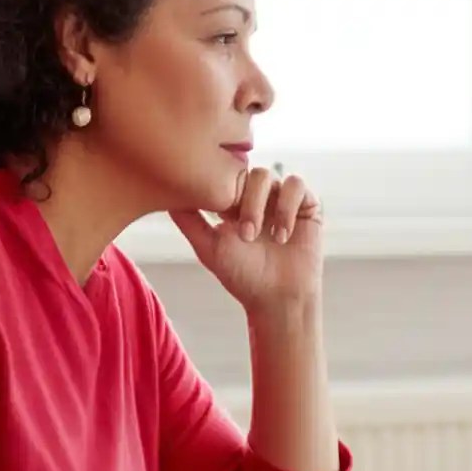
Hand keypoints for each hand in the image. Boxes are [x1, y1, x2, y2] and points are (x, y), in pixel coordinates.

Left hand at [170, 168, 323, 313]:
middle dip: (245, 202)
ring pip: (271, 174)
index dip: (224, 190)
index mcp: (235, 202)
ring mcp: (283, 199)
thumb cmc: (243, 277)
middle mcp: (259, 196)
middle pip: (247, 171)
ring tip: (262, 237)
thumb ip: (188, 220)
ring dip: (263, 205)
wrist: (278, 299)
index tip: (221, 218)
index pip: (226, 175)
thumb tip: (164, 192)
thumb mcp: (207, 247)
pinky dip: (288, 208)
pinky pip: (297, 186)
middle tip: (245, 235)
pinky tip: (283, 235)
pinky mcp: (307, 205)